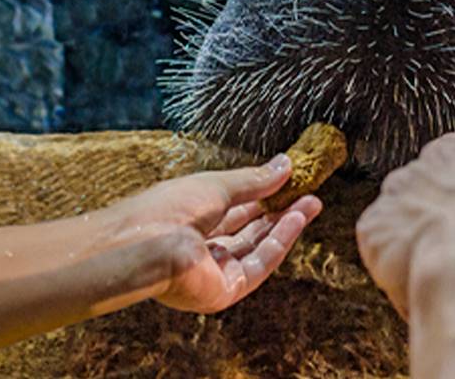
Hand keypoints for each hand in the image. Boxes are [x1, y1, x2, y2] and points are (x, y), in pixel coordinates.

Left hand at [104, 154, 321, 313]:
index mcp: (196, 220)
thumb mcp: (217, 185)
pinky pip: (258, 266)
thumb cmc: (167, 208)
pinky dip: (279, 243)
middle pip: (251, 230)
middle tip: (311, 193)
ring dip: (286, 225)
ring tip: (311, 203)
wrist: (143, 244)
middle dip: (282, 211)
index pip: (238, 209)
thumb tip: (285, 164)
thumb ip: (254, 180)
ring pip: (258, 248)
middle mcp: (205, 248)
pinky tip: (295, 220)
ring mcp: (214, 271)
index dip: (267, 195)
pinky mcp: (224, 291)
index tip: (293, 181)